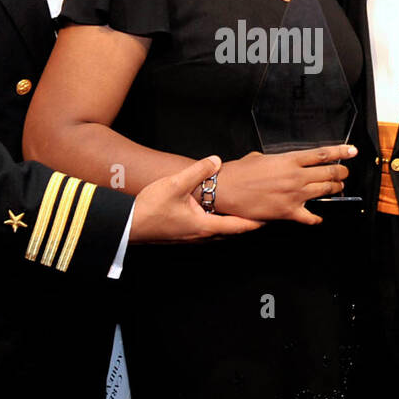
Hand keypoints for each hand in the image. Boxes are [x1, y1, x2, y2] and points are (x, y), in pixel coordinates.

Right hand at [131, 156, 262, 242]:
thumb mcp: (176, 184)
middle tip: (260, 213)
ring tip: (241, 212)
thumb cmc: (149, 209)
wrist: (127, 225)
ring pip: (219, 233)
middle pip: (231, 232)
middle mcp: (201, 236)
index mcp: (205, 226)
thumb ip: (198, 171)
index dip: (256, 221)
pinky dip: (216, 224)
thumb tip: (216, 161)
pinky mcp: (182, 235)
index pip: (239, 226)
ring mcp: (191, 238)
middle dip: (247, 223)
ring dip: (231, 224)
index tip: (271, 216)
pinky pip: (206, 231)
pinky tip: (212, 213)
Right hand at [216, 145, 356, 224]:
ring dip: (335, 189)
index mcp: (289, 160)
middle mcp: (295, 177)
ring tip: (337, 188)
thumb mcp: (260, 157)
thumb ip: (278, 160)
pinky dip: (317, 218)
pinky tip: (318, 217)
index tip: (352, 152)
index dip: (341, 153)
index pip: (323, 154)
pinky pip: (311, 217)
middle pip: (330, 173)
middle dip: (341, 173)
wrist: (225, 190)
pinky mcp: (288, 212)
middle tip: (344, 173)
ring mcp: (294, 195)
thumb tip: (284, 163)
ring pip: (326, 191)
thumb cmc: (239, 173)